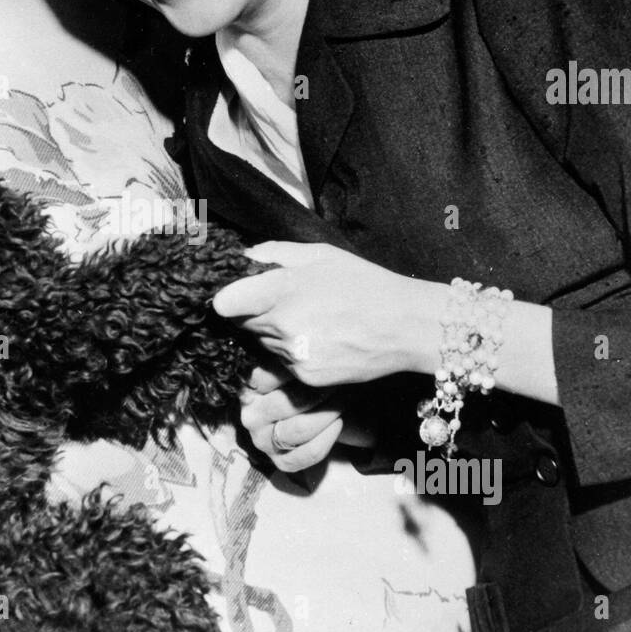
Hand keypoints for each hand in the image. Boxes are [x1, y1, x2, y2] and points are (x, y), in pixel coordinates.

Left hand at [214, 241, 445, 388]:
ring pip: (261, 343)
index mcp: (284, 289)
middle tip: (281, 302)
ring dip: (271, 332)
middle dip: (252, 312)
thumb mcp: (320, 254)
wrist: (405, 326)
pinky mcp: (305, 378)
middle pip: (241, 323)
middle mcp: (284, 326)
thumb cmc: (364, 283)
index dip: (227, 297)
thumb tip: (242, 259)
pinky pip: (280, 363)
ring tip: (306, 319)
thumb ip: (274, 254)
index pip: (225, 302)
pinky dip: (289, 352)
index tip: (235, 294)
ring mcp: (294, 355)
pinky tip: (316, 339)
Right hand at [240, 362, 374, 472]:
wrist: (327, 408)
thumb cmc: (310, 379)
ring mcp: (263, 441)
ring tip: (344, 398)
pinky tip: (339, 423)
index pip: (266, 377)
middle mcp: (250, 416)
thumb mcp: (296, 362)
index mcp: (247, 388)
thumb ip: (290, 353)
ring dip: (328, 413)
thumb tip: (291, 339)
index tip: (321, 359)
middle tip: (341, 380)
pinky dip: (327, 438)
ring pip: (299, 429)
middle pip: (287, 404)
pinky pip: (307, 453)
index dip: (298, 368)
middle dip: (319, 391)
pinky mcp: (280, 461)